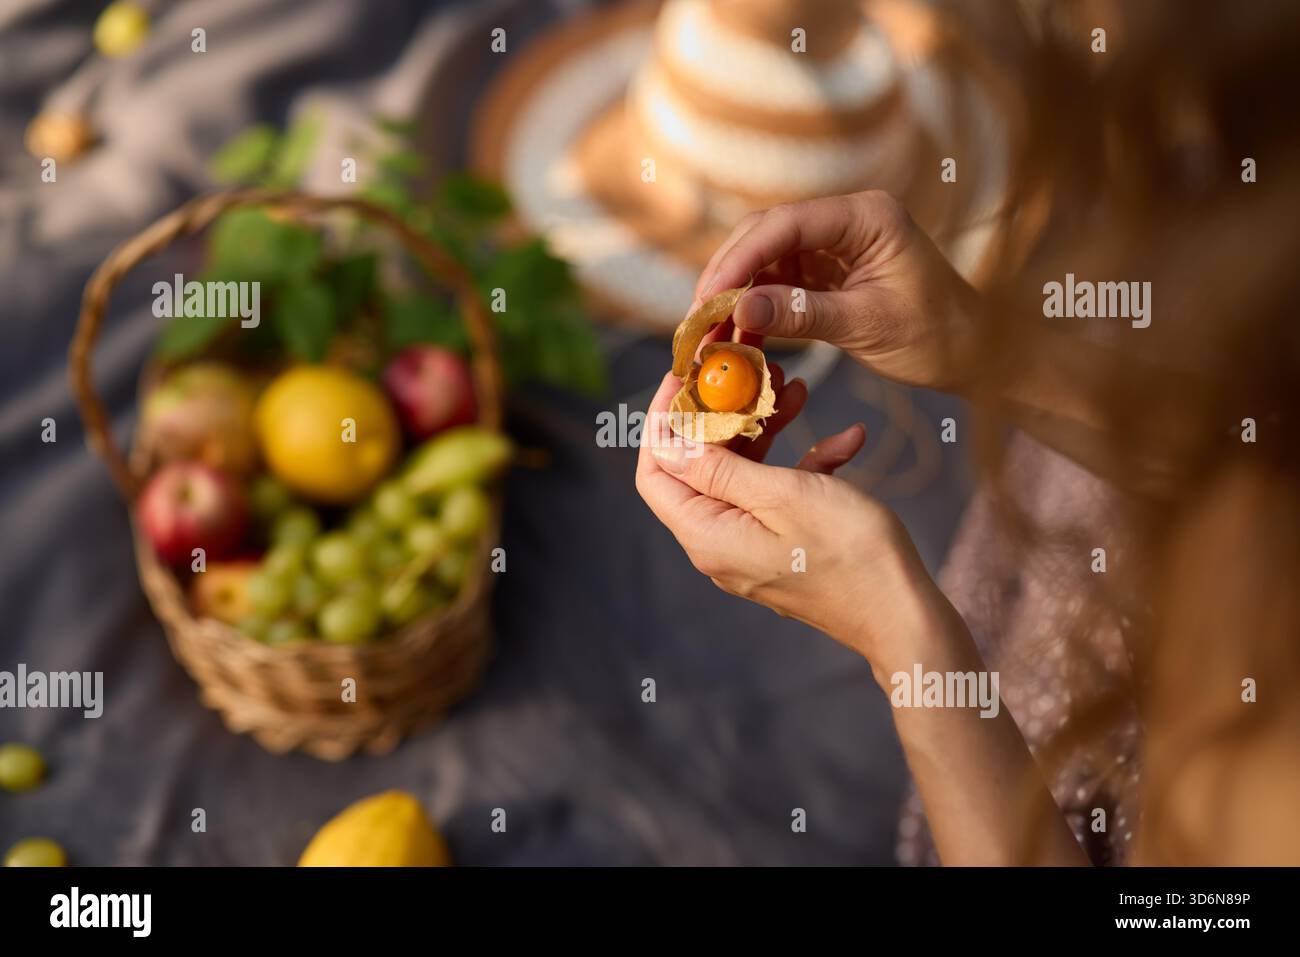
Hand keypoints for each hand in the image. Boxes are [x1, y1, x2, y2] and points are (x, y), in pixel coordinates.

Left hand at [635, 371, 941, 673]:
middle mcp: (719, 544)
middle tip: (747, 372)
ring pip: (741, 474)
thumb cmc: (850, 555)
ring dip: (766, 428)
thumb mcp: (782, 495)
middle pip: (698, 466)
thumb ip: (719, 468)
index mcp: (707, 534)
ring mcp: (750, 547)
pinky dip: (804, 463)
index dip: (662, 420)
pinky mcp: (782, 547)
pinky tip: (846, 439)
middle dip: (720, 413)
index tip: (683, 376)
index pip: (655, 470)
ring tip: (796, 388)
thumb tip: (669, 444)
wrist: (904, 615)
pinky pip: (778, 496)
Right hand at [690, 190, 982, 393]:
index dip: (740, 257)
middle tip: (698, 317)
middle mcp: (848, 220)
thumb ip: (804, 313)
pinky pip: (779, 281)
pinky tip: (738, 333)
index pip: (786, 224)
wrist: (975, 353)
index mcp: (868, 216)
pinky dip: (756, 306)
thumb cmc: (937, 336)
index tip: (708, 294)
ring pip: (766, 258)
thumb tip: (740, 308)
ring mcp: (835, 244)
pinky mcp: (828, 271)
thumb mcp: (869, 326)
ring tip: (711, 331)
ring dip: (736, 293)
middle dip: (728, 274)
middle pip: (767, 234)